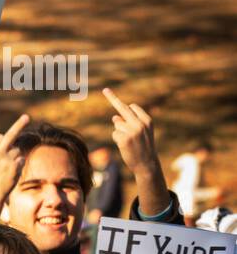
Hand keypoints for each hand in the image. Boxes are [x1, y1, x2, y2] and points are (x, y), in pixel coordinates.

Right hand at [0, 114, 29, 230]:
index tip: (4, 142)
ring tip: (7, 169)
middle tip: (27, 116)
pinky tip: (12, 172)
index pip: (0, 138)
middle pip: (11, 135)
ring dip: (16, 157)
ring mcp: (6, 159)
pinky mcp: (14, 165)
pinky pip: (22, 159)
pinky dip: (19, 164)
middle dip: (19, 125)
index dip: (3, 143)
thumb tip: (10, 136)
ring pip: (18, 150)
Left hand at [103, 88, 170, 216]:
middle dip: (113, 98)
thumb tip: (115, 117)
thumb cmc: (143, 147)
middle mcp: (140, 123)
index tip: (112, 93)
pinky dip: (117, 139)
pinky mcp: (123, 138)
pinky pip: (114, 133)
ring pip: (117, 124)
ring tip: (129, 141)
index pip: (132, 107)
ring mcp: (132, 130)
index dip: (123, 104)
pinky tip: (125, 145)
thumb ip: (130, 123)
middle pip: (123, 109)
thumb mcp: (141, 133)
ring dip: (120, 131)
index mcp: (147, 120)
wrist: (146, 163)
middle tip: (105, 90)